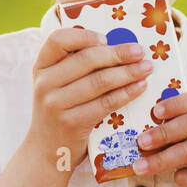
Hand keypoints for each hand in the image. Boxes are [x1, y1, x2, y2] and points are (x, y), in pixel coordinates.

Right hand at [29, 27, 153, 170]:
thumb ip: (74, 65)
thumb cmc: (60, 110)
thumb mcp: (56, 85)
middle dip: (118, 53)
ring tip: (146, 68)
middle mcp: (44, 83)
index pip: (58, 39)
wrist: (47, 151)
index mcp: (41, 66)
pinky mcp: (72, 122)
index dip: (84, 36)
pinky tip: (140, 87)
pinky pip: (106, 103)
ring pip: (100, 81)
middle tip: (139, 51)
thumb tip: (117, 44)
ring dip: (128, 72)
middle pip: (87, 59)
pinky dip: (127, 93)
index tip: (106, 38)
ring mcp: (56, 104)